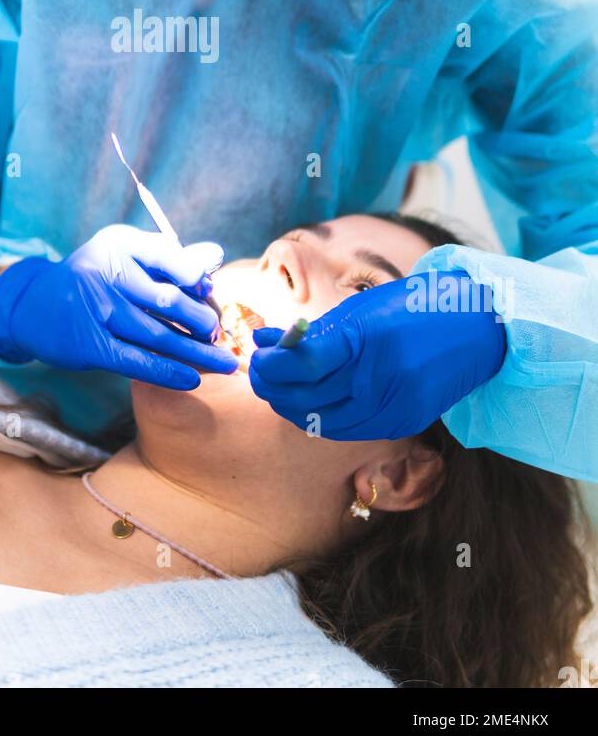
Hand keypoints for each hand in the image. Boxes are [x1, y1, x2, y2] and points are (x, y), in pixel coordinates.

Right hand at [0, 224, 237, 388]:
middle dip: (202, 320)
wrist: (33, 306)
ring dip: (196, 352)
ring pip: (158, 334)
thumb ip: (166, 256)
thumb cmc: (91, 277)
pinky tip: (191, 379)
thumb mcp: (121, 254)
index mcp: (118, 244)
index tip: (212, 292)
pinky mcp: (90, 345)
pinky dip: (168, 371)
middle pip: (167, 300)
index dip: (196, 276)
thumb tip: (215, 256)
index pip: (167, 256)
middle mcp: (106, 273)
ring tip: (223, 362)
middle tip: (219, 333)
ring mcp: (96, 310)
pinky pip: (137, 361)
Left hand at [248, 269, 505, 438]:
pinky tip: (310, 401)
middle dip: (273, 388)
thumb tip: (265, 342)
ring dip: (292, 407)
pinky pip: (348, 428)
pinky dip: (321, 417)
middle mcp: (380, 379)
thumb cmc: (414, 307)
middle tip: (258, 372)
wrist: (477, 328)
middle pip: (307, 398)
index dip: (272, 364)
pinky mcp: (402, 421)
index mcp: (367, 340)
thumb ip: (315, 334)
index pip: (304, 363)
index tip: (257, 355)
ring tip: (278, 388)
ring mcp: (393, 406)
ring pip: (323, 421)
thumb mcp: (362, 309)